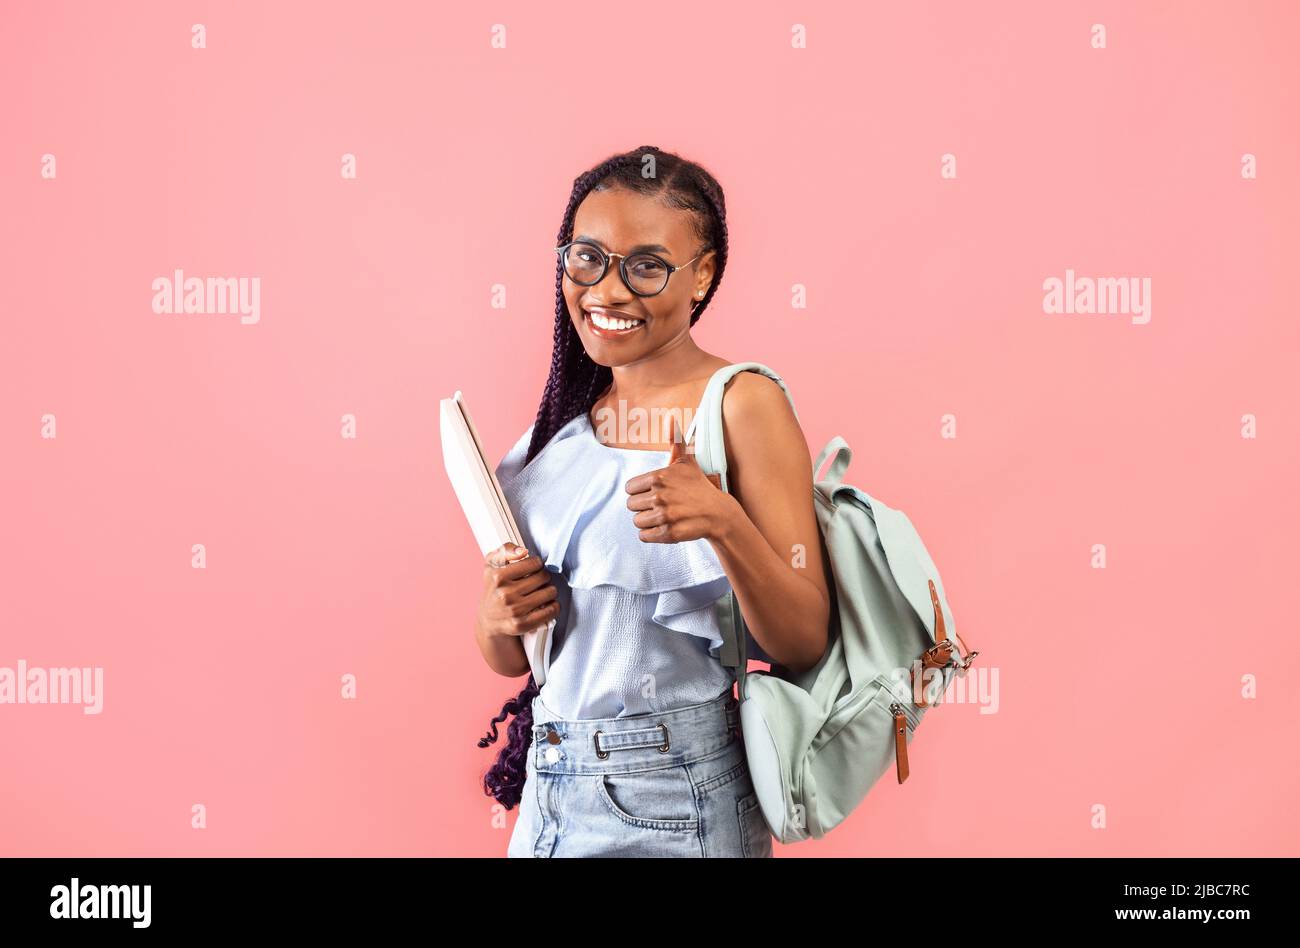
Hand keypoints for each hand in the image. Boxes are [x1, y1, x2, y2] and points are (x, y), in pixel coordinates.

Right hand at [477, 542, 559, 638]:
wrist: (489, 620)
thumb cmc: (494, 589)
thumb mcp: (492, 564)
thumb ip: (505, 550)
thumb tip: (522, 552)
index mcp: (497, 577)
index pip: (534, 563)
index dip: (537, 564)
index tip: (535, 567)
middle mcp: (505, 594)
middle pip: (544, 577)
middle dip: (544, 577)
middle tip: (540, 580)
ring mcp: (514, 610)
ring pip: (550, 592)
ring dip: (550, 591)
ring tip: (543, 591)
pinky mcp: (522, 624)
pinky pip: (551, 610)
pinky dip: (554, 606)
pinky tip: (547, 604)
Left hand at [623, 416, 733, 543]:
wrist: (717, 514)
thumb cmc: (698, 487)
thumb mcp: (686, 463)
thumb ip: (674, 442)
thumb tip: (671, 417)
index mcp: (659, 477)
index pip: (629, 488)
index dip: (640, 491)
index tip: (653, 493)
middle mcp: (660, 496)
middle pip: (631, 506)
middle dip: (643, 507)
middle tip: (660, 506)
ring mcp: (665, 515)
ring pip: (637, 521)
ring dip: (647, 521)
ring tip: (663, 516)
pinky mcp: (668, 533)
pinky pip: (644, 536)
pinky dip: (651, 534)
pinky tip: (664, 527)